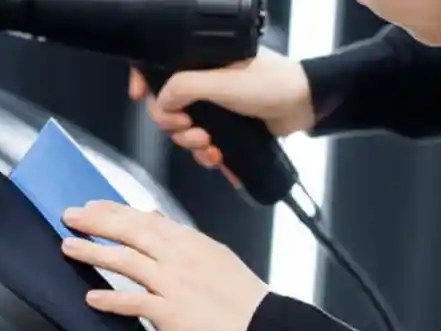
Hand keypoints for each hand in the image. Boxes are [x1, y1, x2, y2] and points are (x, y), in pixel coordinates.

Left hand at [61, 201, 268, 330]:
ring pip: (126, 261)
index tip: (90, 206)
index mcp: (189, 241)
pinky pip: (134, 302)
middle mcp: (178, 257)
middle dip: (96, 222)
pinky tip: (92, 297)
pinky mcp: (170, 312)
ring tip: (70, 247)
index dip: (113, 210)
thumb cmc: (240, 294)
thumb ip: (179, 235)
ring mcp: (172, 284)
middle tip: (70, 217)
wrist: (261, 325)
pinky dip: (111, 299)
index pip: (143, 218)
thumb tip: (153, 215)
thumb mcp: (212, 252)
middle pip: (130, 232)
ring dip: (94, 252)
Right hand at [129, 48, 314, 173]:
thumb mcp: (221, 82)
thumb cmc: (271, 83)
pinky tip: (218, 157)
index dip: (144, 81)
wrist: (303, 106)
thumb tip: (160, 102)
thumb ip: (185, 88)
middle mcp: (203, 83)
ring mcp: (213, 106)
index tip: (137, 96)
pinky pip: (202, 145)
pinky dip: (206, 155)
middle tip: (194, 131)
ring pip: (183, 131)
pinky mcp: (225, 127)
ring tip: (210, 147)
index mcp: (199, 63)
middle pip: (167, 108)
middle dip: (176, 127)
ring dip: (192, 145)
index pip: (160, 68)